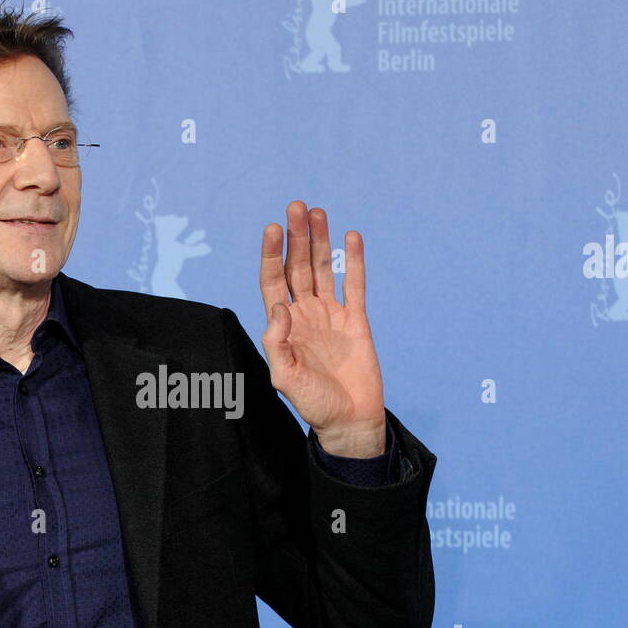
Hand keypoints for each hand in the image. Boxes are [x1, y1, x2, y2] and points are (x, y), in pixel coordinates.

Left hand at [258, 201, 385, 456]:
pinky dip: (354, 261)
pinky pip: (355, 285)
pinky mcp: (357, 321)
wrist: (349, 421)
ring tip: (317, 212)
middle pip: (298, 267)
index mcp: (284, 326)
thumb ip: (276, 344)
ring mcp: (331, 315)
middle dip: (296, 238)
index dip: (271, 254)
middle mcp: (305, 315)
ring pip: (323, 269)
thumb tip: (278, 307)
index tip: (272, 228)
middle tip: (296, 207)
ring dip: (320, 241)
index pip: (273, 281)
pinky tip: (351, 237)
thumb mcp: (285, 378)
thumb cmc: (313, 404)